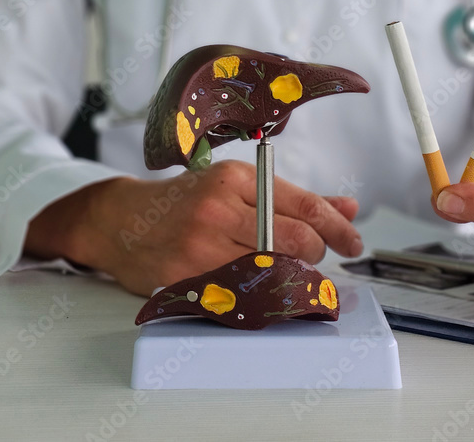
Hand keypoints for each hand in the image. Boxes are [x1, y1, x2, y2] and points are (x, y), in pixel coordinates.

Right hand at [25, 160, 363, 296]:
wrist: (121, 221)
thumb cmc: (183, 203)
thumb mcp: (236, 187)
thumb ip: (292, 199)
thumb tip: (347, 208)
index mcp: (236, 178)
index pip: (305, 205)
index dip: (337, 228)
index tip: (352, 242)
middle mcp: (219, 206)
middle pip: (295, 240)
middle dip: (314, 254)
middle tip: (311, 259)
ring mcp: (201, 243)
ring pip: (272, 270)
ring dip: (290, 278)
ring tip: (285, 274)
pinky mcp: (186, 275)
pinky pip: (241, 293)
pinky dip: (259, 296)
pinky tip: (256, 289)